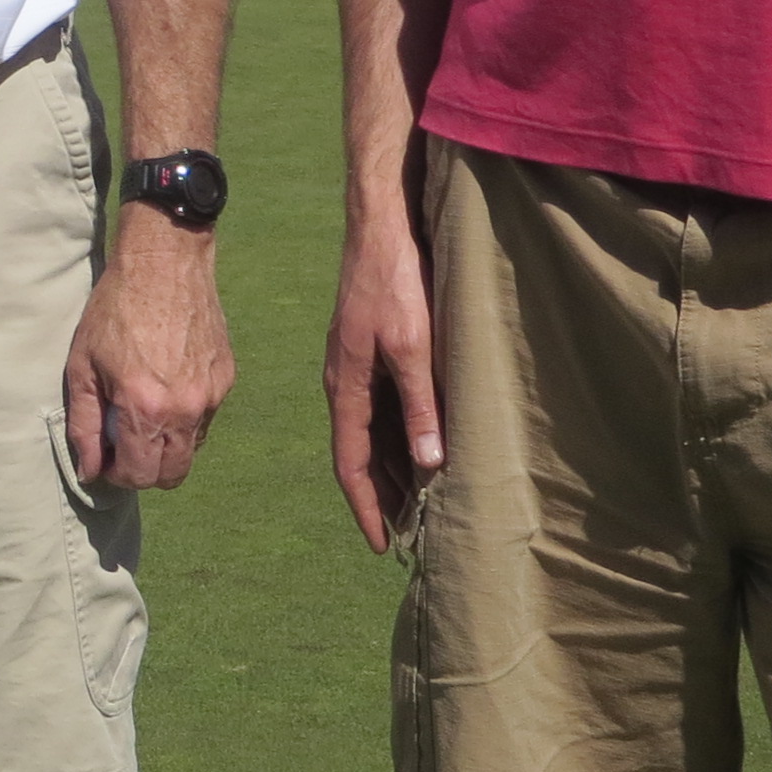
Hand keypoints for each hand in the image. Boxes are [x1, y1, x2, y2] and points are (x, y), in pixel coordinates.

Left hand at [65, 208, 231, 489]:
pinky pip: (205, 418)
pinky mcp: (225, 378)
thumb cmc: (115, 309)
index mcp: (146, 408)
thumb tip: (89, 469)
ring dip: (167, 445)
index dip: (118, 475)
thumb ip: (84, 425)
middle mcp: (185, 409)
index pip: (140, 475)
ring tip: (143, 410)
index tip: (106, 458)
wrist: (164, 262)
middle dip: (145, 470)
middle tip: (123, 445)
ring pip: (192, 448)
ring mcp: (211, 394)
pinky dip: (184, 417)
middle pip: (173, 474)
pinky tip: (165, 383)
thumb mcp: (83, 366)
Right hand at [324, 211, 440, 550]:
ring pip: (369, 431)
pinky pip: (378, 406)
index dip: (367, 507)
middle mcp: (343, 381)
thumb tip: (428, 462)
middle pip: (358, 453)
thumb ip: (421, 404)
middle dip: (380, 495)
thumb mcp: (413, 347)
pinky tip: (418, 444)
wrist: (383, 225)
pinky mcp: (368, 347)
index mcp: (346, 386)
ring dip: (390, 467)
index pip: (351, 464)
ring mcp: (354, 363)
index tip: (381, 546)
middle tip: (408, 535)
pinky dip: (396, 435)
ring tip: (417, 501)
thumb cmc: (396, 282)